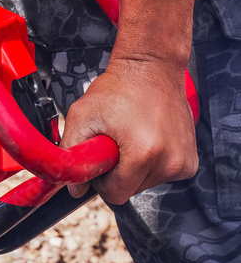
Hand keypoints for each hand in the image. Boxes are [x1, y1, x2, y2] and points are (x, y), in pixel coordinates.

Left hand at [59, 56, 197, 204]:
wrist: (152, 67)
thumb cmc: (118, 89)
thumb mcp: (82, 117)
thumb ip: (71, 154)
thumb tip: (74, 189)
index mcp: (143, 155)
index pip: (116, 195)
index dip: (102, 179)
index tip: (103, 157)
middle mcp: (169, 162)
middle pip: (132, 190)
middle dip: (119, 172)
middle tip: (117, 142)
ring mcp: (184, 162)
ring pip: (146, 183)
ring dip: (135, 166)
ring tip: (133, 136)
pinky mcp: (191, 160)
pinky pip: (162, 175)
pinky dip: (152, 163)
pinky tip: (148, 139)